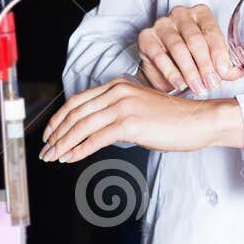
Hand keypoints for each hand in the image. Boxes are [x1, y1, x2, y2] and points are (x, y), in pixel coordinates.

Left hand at [40, 77, 243, 162]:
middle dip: (57, 134)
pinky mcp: (130, 124)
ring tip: (54, 157)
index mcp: (118, 86)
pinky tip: (71, 158)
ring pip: (83, 126)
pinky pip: (96, 138)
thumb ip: (117, 112)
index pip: (79, 100)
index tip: (50, 133)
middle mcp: (117, 92)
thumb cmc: (172, 119)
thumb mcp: (139, 108)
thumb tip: (95, 130)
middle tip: (46, 150)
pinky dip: (80, 150)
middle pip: (76, 113)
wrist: (198, 121)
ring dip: (64, 144)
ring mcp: (123, 106)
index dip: (60, 118)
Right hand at [136, 4, 243, 95]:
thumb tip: (236, 73)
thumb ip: (223, 66)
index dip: (219, 53)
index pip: (212, 31)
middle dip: (205, 65)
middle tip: (210, 84)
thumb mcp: (210, 59)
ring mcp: (162, 24)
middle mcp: (181, 14)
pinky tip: (180, 84)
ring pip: (178, 47)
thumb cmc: (190, 54)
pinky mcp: (146, 38)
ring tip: (197, 87)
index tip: (223, 72)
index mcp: (200, 13)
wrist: (162, 60)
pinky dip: (171, 72)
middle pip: (195, 39)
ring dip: (190, 71)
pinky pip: (159, 56)